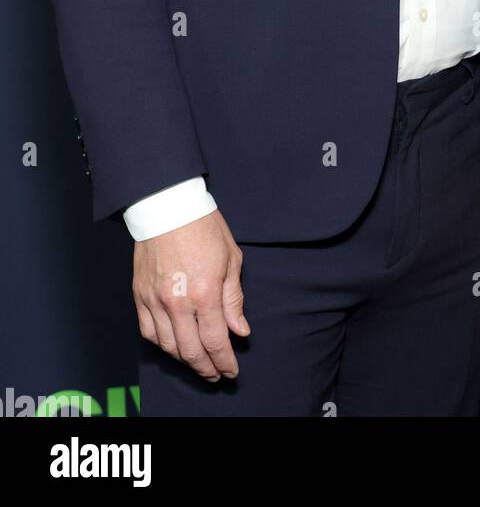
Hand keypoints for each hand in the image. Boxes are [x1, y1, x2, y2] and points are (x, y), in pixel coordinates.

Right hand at [132, 209, 247, 380]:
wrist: (167, 205)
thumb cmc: (203, 226)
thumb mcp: (231, 258)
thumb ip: (234, 299)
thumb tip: (239, 330)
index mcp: (204, 292)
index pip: (216, 341)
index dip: (225, 362)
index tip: (232, 371)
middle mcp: (177, 302)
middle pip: (191, 351)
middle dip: (206, 368)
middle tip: (217, 375)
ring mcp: (154, 301)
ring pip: (168, 346)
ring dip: (185, 361)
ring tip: (199, 363)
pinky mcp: (139, 296)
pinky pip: (148, 332)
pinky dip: (162, 345)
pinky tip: (174, 346)